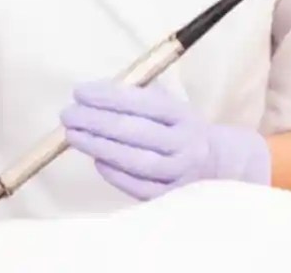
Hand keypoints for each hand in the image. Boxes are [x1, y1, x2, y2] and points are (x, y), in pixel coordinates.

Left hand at [61, 81, 270, 200]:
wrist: (221, 166)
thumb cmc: (182, 130)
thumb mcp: (172, 108)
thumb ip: (140, 99)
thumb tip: (94, 93)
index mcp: (183, 115)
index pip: (143, 103)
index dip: (109, 97)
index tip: (80, 92)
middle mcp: (184, 144)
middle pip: (136, 131)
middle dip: (97, 121)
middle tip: (68, 114)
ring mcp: (179, 173)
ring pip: (136, 160)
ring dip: (100, 146)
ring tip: (73, 135)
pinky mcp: (172, 198)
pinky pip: (140, 187)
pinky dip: (116, 174)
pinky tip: (96, 161)